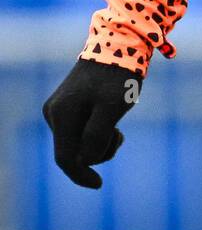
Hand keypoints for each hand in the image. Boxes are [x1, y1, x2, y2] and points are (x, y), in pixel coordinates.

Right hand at [42, 58, 142, 188]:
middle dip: (99, 151)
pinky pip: (81, 132)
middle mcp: (54, 114)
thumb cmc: (117, 77)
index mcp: (61, 115)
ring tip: (117, 123)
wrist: (118, 45)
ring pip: (79, 143)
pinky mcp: (67, 107)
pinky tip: (110, 118)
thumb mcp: (112, 108)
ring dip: (100, 141)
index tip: (99, 185)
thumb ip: (96, 136)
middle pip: (74, 152)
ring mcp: (59, 110)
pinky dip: (97, 132)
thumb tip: (83, 160)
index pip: (66, 158)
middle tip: (119, 135)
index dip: (81, 175)